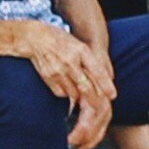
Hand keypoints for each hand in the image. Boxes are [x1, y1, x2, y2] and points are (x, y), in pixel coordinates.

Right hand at [12, 21, 115, 144]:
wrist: (35, 38)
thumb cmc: (61, 41)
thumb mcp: (79, 46)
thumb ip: (91, 62)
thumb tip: (107, 79)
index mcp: (81, 51)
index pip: (96, 70)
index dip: (105, 84)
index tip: (112, 96)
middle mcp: (71, 62)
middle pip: (85, 86)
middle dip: (93, 101)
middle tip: (99, 110)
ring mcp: (58, 71)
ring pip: (74, 93)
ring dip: (81, 99)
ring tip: (84, 102)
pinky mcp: (49, 78)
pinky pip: (62, 93)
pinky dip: (67, 95)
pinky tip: (68, 91)